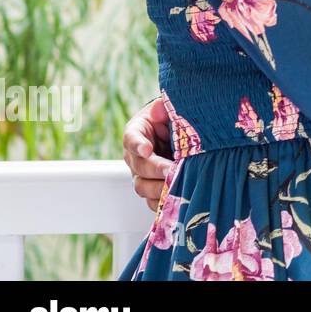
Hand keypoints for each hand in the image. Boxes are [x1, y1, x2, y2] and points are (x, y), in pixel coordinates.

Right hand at [123, 96, 172, 211]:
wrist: (178, 134)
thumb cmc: (171, 119)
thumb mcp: (168, 109)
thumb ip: (164, 108)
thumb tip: (159, 109)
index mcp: (136, 133)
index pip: (132, 139)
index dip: (138, 145)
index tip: (147, 149)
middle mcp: (135, 156)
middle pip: (139, 166)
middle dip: (156, 169)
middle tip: (172, 170)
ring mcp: (141, 174)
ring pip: (143, 186)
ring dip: (159, 188)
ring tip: (176, 186)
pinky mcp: (152, 188)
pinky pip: (152, 201)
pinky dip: (162, 202)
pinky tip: (177, 200)